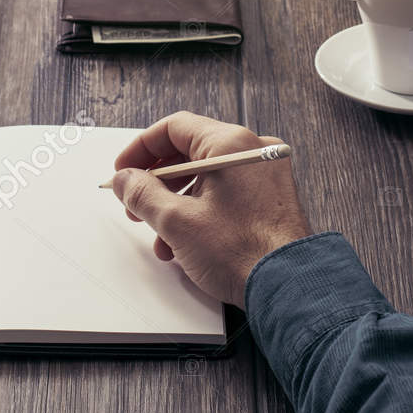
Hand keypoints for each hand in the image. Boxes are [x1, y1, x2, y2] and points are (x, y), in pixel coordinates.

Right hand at [111, 112, 311, 307]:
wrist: (288, 285)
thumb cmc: (242, 252)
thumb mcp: (176, 221)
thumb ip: (143, 194)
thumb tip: (126, 179)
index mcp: (230, 144)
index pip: (174, 127)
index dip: (141, 149)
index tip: (124, 170)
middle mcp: (253, 150)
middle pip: (190, 152)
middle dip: (157, 183)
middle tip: (136, 204)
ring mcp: (266, 173)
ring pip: (208, 177)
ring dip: (176, 204)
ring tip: (161, 236)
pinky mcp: (272, 197)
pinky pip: (228, 193)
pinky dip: (202, 211)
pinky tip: (186, 243)